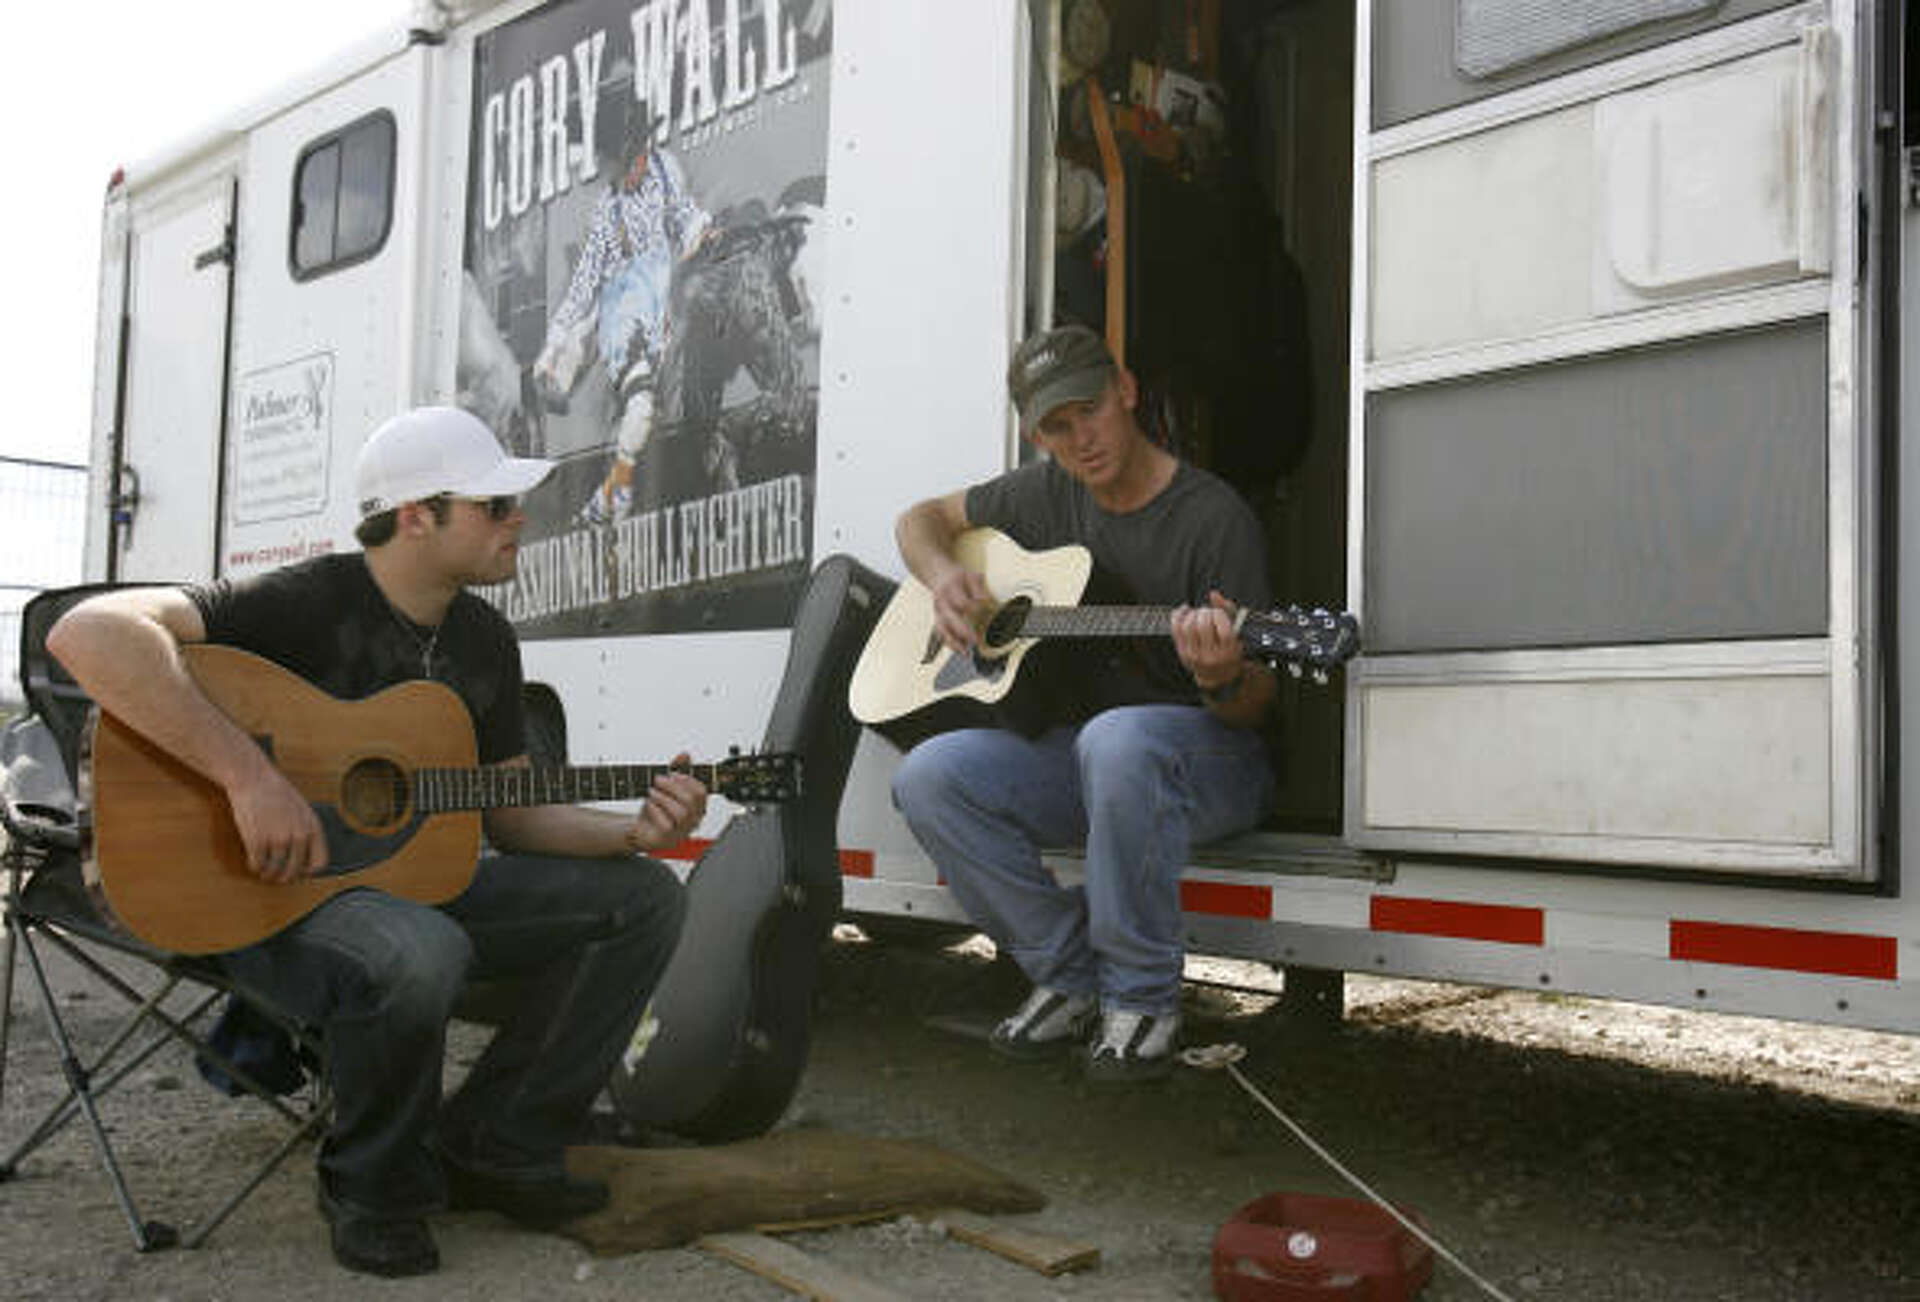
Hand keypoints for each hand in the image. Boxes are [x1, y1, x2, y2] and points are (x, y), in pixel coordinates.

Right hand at [226, 767, 326, 883]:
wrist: (253, 779)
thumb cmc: (277, 793)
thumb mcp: (302, 809)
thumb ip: (306, 831)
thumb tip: (306, 858)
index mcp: (313, 828)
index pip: (320, 862)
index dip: (309, 872)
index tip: (299, 872)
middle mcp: (298, 836)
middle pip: (294, 870)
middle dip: (285, 877)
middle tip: (277, 877)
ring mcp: (278, 839)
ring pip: (274, 870)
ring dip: (268, 875)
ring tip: (264, 872)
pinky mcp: (257, 841)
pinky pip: (257, 865)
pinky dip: (255, 867)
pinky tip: (253, 863)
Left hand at [626, 752, 708, 853]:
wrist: (638, 830)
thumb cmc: (655, 809)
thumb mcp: (665, 787)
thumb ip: (676, 769)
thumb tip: (685, 754)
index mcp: (697, 808)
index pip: (701, 792)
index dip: (687, 780)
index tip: (672, 773)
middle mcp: (692, 821)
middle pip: (691, 800)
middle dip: (672, 786)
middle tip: (657, 779)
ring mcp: (681, 832)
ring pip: (681, 812)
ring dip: (663, 798)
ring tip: (651, 792)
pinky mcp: (667, 839)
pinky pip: (667, 824)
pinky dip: (656, 810)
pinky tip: (649, 805)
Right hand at [930, 565, 993, 655]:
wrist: (936, 572)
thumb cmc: (957, 576)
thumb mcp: (969, 574)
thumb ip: (978, 588)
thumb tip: (986, 601)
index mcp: (950, 588)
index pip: (962, 602)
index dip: (974, 608)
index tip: (986, 610)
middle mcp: (941, 601)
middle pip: (950, 619)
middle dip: (962, 631)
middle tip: (975, 640)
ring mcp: (937, 611)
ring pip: (942, 629)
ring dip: (954, 642)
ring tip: (966, 652)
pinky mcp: (937, 618)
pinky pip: (942, 633)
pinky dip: (951, 643)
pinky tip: (961, 650)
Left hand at [1172, 591, 1246, 694]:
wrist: (1217, 674)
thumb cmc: (1229, 649)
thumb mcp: (1237, 632)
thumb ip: (1228, 610)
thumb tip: (1213, 594)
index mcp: (1228, 651)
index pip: (1223, 630)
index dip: (1220, 615)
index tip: (1219, 613)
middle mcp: (1210, 656)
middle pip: (1203, 625)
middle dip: (1205, 612)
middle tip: (1208, 612)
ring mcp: (1194, 656)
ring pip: (1188, 626)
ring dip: (1193, 614)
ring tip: (1199, 614)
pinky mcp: (1182, 653)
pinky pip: (1175, 629)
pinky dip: (1179, 615)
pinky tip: (1186, 611)